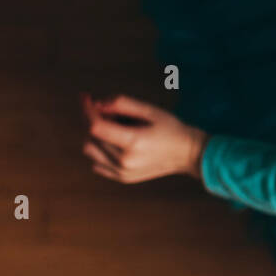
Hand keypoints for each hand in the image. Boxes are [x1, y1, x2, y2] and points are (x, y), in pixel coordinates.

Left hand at [80, 93, 208, 183]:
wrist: (187, 154)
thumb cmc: (171, 128)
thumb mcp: (150, 110)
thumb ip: (122, 104)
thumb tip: (97, 104)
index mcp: (133, 143)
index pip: (96, 126)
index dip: (88, 109)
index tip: (87, 97)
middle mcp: (125, 161)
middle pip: (92, 136)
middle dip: (95, 118)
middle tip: (112, 111)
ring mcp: (123, 172)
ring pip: (90, 150)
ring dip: (95, 135)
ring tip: (115, 128)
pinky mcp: (122, 178)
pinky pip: (97, 163)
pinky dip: (99, 150)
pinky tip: (115, 142)